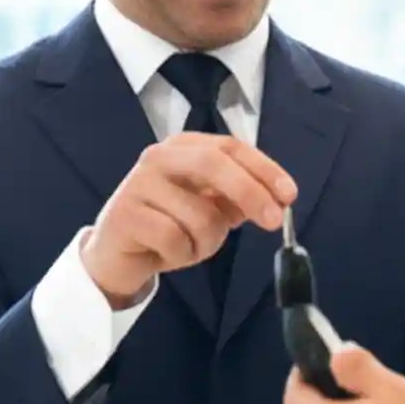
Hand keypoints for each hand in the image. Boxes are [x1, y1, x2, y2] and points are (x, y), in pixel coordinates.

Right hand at [80, 132, 297, 305]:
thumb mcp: (209, 209)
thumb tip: (278, 199)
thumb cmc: (167, 227)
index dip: (264, 168)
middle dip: (250, 192)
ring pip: (200, 215)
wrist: (115, 256)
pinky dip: (183, 255)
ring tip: (190, 246)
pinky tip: (167, 254)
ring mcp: (138, 184)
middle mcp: (159, 157)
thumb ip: (238, 198)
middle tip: (274, 221)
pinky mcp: (125, 216)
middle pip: (215, 164)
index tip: (289, 194)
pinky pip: (176, 240)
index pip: (231, 147)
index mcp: (184, 147)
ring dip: (208, 242)